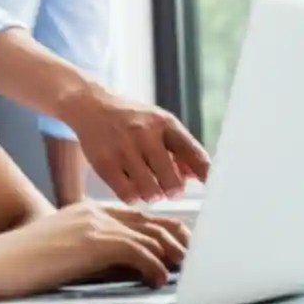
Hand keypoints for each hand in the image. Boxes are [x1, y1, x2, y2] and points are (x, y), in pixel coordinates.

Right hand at [0, 202, 188, 298]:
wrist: (0, 260)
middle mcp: (95, 213)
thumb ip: (98, 254)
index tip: (178, 243)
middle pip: (148, 221)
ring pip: (148, 235)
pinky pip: (136, 251)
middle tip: (191, 255)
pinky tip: (158, 279)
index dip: (162, 229)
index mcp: (88, 212)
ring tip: (183, 268)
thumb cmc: (25, 262)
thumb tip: (131, 268)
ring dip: (170, 253)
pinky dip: (153, 266)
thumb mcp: (67, 252)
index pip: (136, 217)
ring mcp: (95, 225)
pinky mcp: (93, 241)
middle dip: (174, 238)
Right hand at [58, 85, 210, 204]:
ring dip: (154, 195)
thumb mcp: (158, 124)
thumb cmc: (132, 119)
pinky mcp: (104, 162)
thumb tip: (198, 177)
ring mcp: (123, 149)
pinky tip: (133, 190)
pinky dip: (134, 197)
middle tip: (171, 191)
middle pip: (172, 180)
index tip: (212, 186)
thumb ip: (180, 150)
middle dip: (174, 190)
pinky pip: (128, 194)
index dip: (205, 174)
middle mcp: (145, 134)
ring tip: (151, 189)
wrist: (91, 105)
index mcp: (165, 123)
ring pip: (150, 191)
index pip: (193, 152)